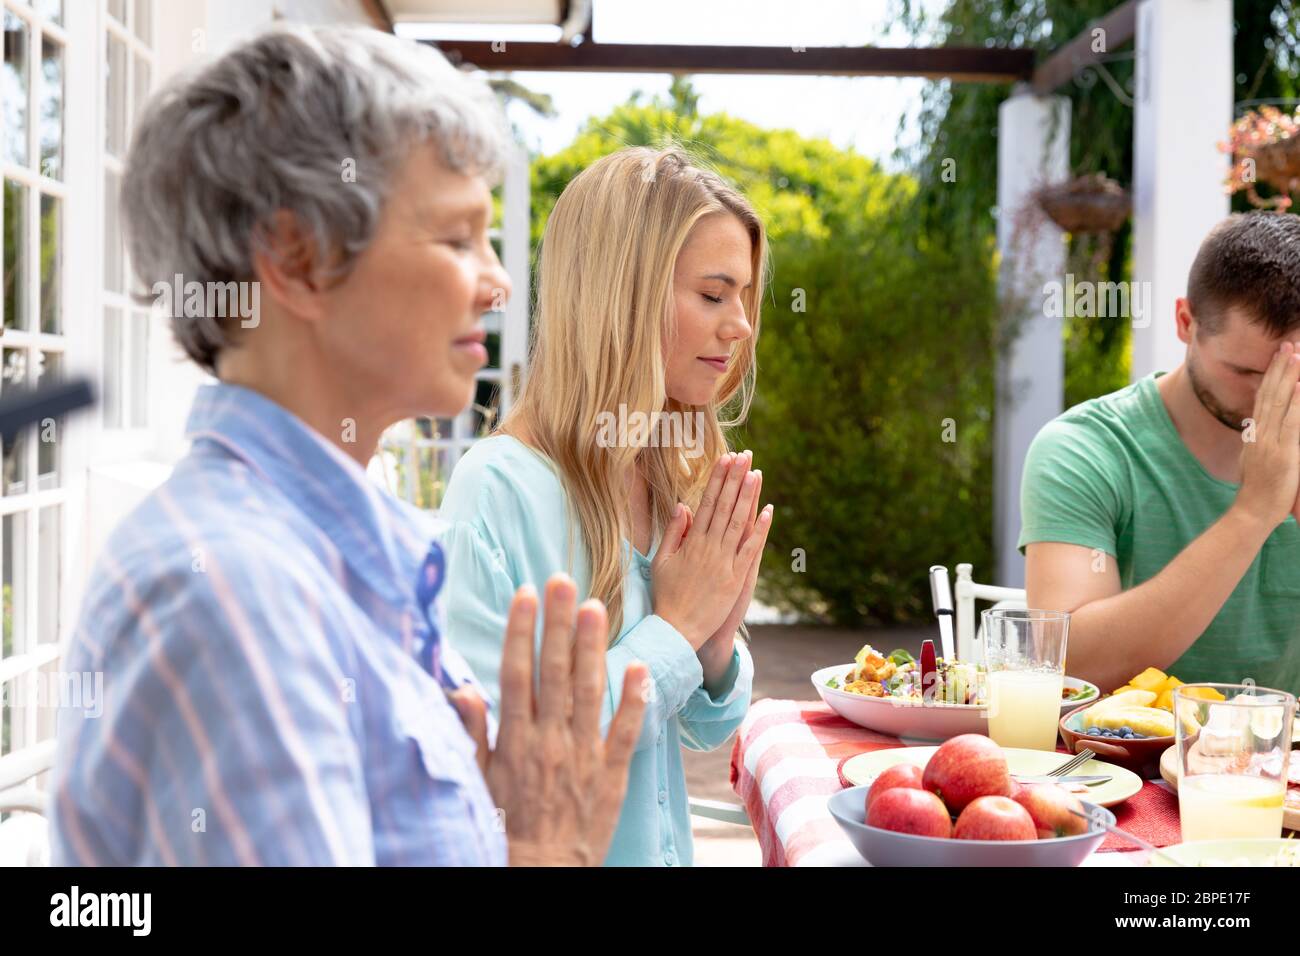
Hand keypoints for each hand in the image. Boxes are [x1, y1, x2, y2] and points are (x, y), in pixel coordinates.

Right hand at [449, 575, 646, 865]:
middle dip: (558, 623)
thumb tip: (461, 689)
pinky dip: (634, 700)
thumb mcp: (475, 782)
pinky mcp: (611, 775)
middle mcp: (550, 740)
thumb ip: (471, 734)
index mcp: (515, 740)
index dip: (521, 631)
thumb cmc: (501, 829)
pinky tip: (638, 667)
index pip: (517, 673)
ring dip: (593, 647)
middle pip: (555, 671)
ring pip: (589, 691)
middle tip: (562, 580)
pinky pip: (624, 732)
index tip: (525, 594)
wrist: (541, 872)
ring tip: (595, 606)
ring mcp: (584, 756)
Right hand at [651, 451, 771, 648]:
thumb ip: (673, 532)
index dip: (717, 480)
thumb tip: (682, 506)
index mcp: (691, 542)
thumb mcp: (661, 561)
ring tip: (756, 473)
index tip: (724, 459)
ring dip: (748, 496)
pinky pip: (750, 549)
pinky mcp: (736, 578)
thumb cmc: (666, 596)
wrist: (677, 629)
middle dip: (735, 479)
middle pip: (725, 506)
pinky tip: (767, 510)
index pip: (706, 503)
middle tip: (744, 455)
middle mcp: (708, 547)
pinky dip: (759, 530)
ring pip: (739, 522)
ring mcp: (724, 562)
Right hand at [1236, 341, 1299, 530]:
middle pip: (1270, 393)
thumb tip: (1257, 427)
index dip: (1271, 375)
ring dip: (1289, 377)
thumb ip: (1258, 441)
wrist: (1253, 511)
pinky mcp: (1284, 452)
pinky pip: (1292, 422)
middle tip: (1288, 344)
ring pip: (1280, 402)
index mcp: (1254, 433)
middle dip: (1280, 368)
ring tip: (1296, 355)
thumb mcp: (1253, 460)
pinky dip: (1297, 402)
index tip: (1279, 356)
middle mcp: (1260, 433)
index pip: (1263, 397)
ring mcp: (1271, 441)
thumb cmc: (1258, 490)